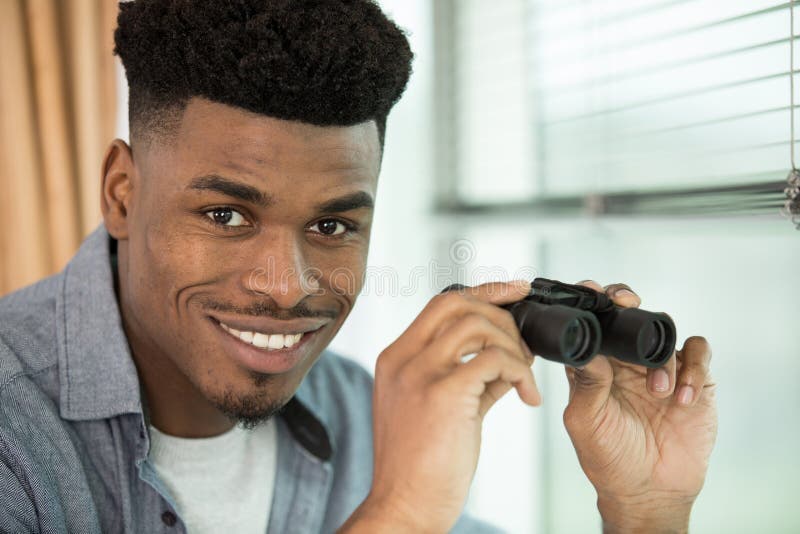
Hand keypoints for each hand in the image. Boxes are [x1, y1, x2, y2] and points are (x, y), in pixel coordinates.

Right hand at [340, 281, 540, 532]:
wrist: (404, 507)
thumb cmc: (421, 465)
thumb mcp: (438, 410)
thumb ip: (467, 377)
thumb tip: (506, 357)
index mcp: (396, 358)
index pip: (440, 303)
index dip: (482, 292)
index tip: (514, 291)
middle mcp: (403, 359)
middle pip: (457, 303)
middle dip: (501, 311)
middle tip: (526, 341)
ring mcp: (420, 374)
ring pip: (477, 325)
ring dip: (513, 346)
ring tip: (526, 375)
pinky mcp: (442, 394)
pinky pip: (494, 360)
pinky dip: (520, 373)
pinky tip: (528, 397)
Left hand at [563, 281, 717, 533]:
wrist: (648, 490)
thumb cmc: (608, 457)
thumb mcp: (586, 420)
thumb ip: (586, 384)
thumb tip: (587, 348)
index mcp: (598, 364)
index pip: (594, 322)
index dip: (592, 302)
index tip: (591, 292)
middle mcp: (628, 361)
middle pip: (631, 315)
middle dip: (628, 303)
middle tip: (626, 304)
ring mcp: (662, 368)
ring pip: (666, 332)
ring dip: (661, 355)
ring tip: (657, 391)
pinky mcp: (694, 381)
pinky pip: (697, 356)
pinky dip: (691, 369)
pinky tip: (680, 399)